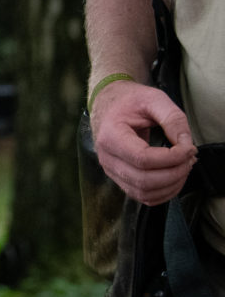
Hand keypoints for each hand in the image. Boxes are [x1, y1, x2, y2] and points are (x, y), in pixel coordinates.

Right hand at [92, 78, 196, 205]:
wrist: (109, 104)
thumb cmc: (130, 101)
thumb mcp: (153, 99)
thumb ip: (173, 119)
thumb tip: (186, 145)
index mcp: (111, 136)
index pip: (142, 159)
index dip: (171, 158)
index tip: (189, 148)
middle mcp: (107, 158)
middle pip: (144, 180)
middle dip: (175, 173)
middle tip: (190, 158)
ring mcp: (111, 171)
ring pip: (144, 192)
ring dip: (172, 185)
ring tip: (184, 166)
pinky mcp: (119, 178)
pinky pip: (143, 196)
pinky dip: (164, 193)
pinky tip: (174, 177)